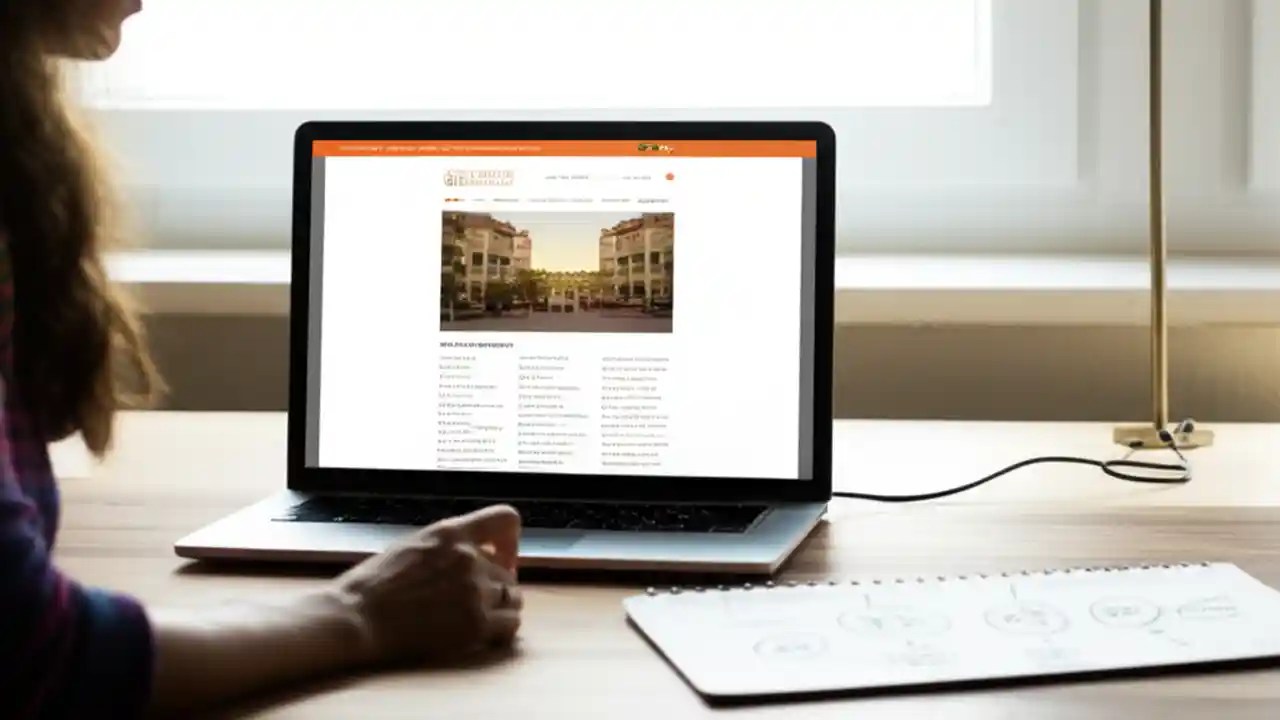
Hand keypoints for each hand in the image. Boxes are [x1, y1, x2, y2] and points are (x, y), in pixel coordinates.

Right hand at [327, 504, 523, 665]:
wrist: (356, 617)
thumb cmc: (373, 584)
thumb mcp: (413, 544)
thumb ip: (448, 546)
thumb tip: (474, 554)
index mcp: (451, 533)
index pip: (506, 519)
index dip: (511, 541)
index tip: (501, 557)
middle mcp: (468, 558)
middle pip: (507, 570)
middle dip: (496, 584)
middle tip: (476, 599)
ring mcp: (474, 591)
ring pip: (514, 597)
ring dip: (501, 606)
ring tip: (479, 615)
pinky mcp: (475, 624)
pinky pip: (511, 624)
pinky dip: (502, 630)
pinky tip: (485, 634)